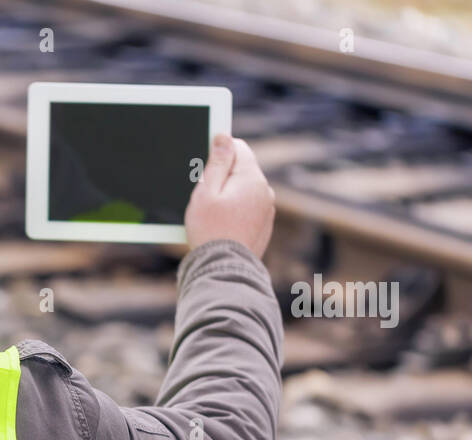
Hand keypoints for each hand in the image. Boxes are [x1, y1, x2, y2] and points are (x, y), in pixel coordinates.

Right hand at [185, 132, 274, 257]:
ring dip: (229, 196)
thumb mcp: (206, 192)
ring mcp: (267, 209)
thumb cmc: (210, 232)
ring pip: (244, 190)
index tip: (204, 167)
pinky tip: (222, 227)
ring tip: (213, 217)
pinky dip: (236, 212)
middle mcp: (265, 191)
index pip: (238, 147)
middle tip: (204, 198)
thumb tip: (223, 137)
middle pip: (242, 169)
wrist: (224, 270)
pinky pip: (248, 209)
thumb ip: (217, 162)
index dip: (218, 152)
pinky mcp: (264, 225)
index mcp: (252, 178)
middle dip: (223, 177)